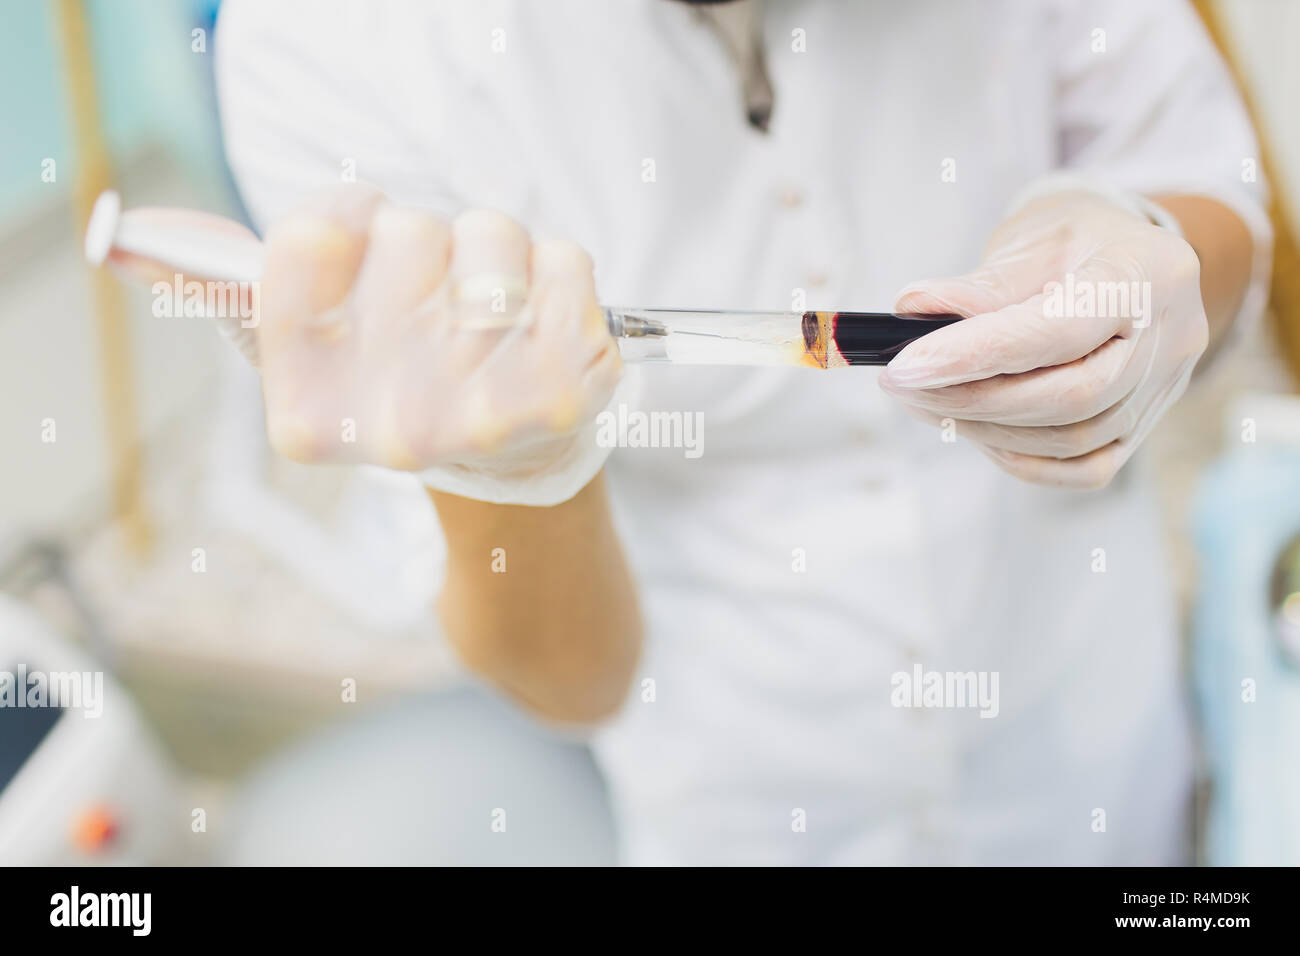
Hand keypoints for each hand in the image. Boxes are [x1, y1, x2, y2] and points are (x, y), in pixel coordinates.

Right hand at [252, 186, 620, 485]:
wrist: (509, 464)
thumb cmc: (401, 383)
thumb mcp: (308, 349)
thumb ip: (227, 287)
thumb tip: (126, 234)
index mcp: (310, 410)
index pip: (307, 240)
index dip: (346, 214)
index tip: (366, 234)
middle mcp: (393, 423)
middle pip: (407, 232)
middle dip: (425, 242)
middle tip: (439, 301)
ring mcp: (487, 412)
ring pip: (490, 236)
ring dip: (495, 252)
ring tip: (493, 314)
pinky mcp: (567, 391)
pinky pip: (566, 260)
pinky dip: (559, 272)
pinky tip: (544, 325)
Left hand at [879, 190, 1206, 488]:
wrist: (1124, 256)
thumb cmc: (1074, 240)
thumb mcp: (1032, 239)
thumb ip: (981, 283)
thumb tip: (914, 311)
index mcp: (1147, 272)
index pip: (1059, 329)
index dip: (976, 354)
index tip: (906, 365)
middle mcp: (1171, 335)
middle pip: (1072, 396)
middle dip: (974, 398)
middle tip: (904, 385)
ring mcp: (1165, 387)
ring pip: (1073, 437)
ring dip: (988, 429)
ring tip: (927, 401)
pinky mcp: (1145, 425)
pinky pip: (1085, 467)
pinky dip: (1023, 458)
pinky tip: (977, 430)